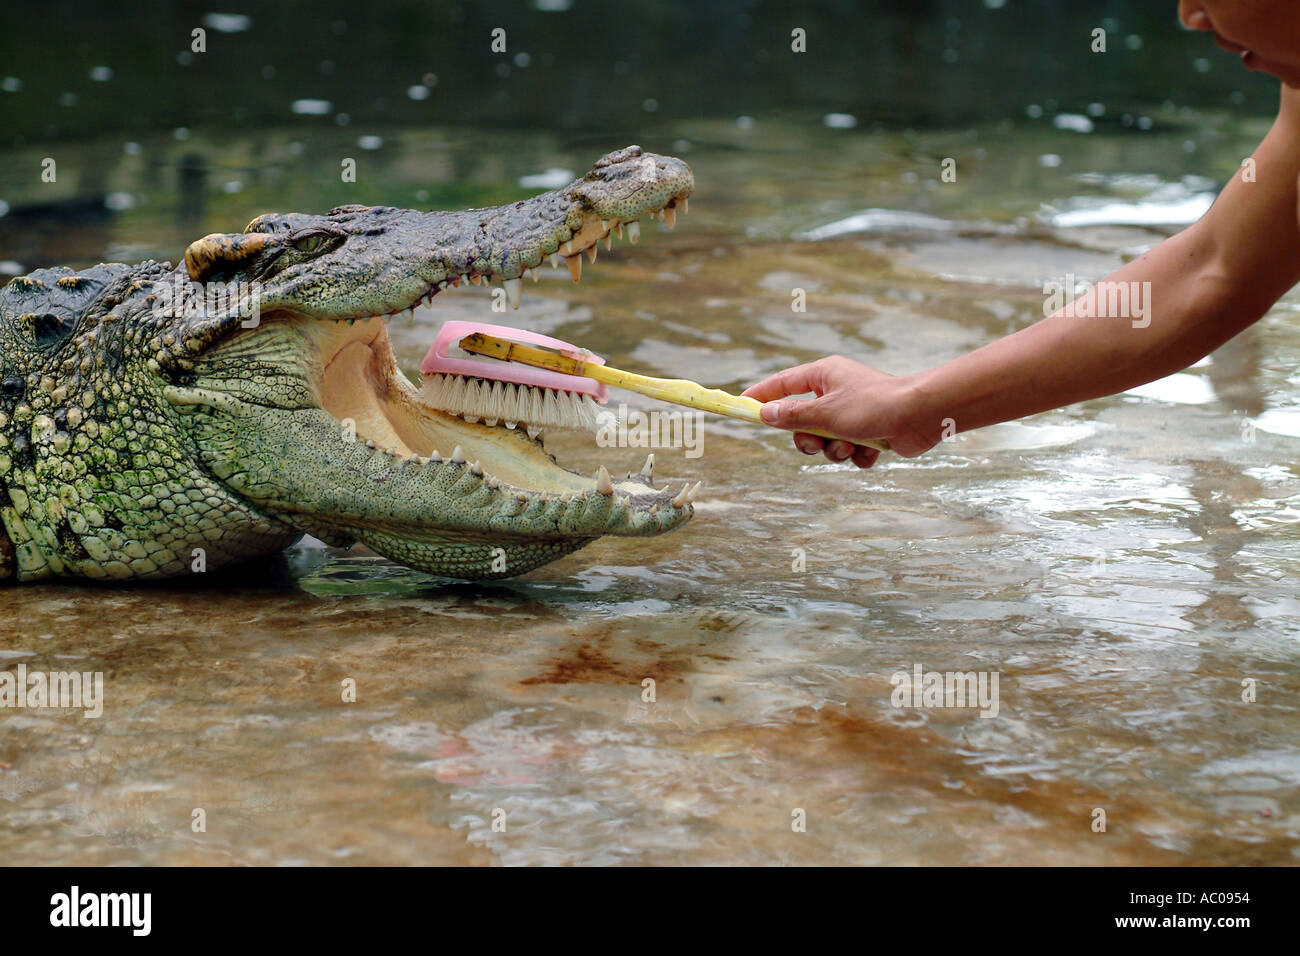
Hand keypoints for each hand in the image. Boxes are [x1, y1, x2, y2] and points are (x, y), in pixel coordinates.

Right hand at [741, 356, 935, 466]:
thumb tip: (764, 414)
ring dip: (835, 449)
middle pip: (802, 421)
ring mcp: (854, 413)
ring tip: (851, 445)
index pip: (782, 383)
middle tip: (814, 443)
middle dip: (808, 438)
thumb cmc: (874, 405)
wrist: (922, 415)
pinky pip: (850, 450)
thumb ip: (792, 415)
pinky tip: (872, 449)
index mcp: (824, 375)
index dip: (762, 396)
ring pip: (826, 440)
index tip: (742, 407)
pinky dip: (858, 454)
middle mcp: (837, 392)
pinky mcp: (870, 432)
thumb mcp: (825, 412)